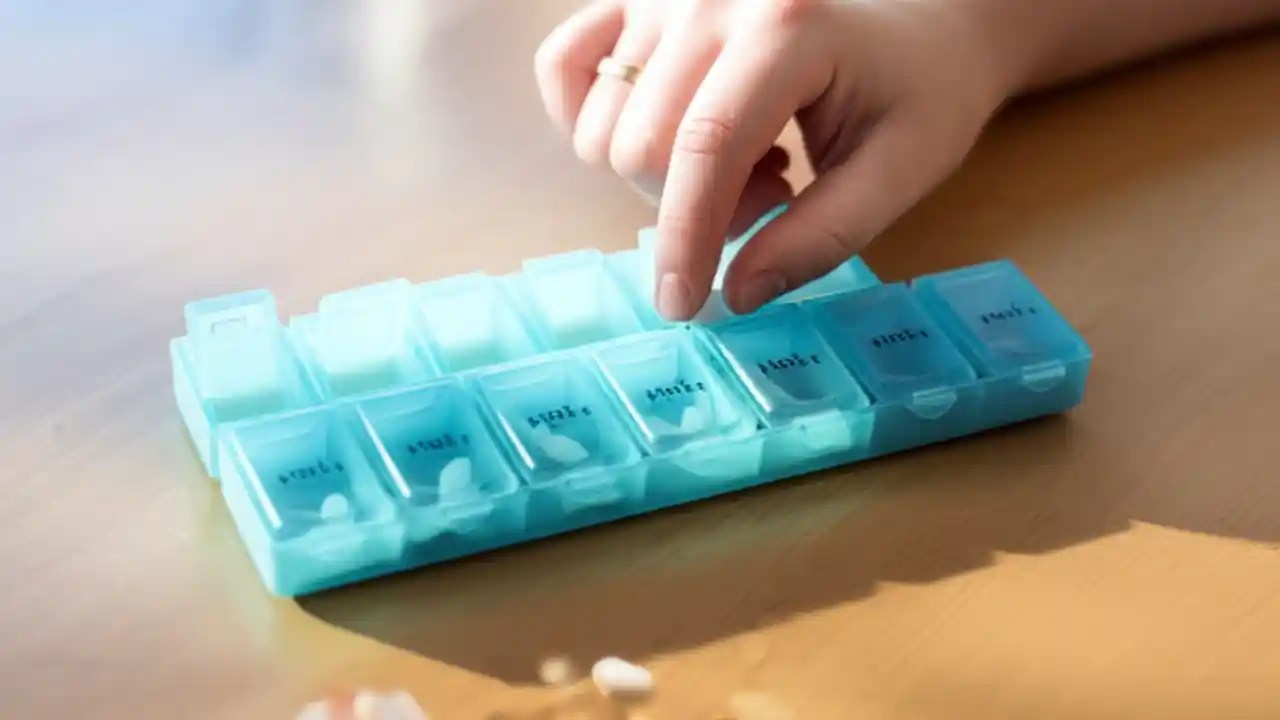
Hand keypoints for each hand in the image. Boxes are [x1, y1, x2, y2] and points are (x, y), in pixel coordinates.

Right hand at [535, 0, 1012, 319]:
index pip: (705, 147)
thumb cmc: (919, 92)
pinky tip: (671, 132)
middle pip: (641, 147)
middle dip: (692, 207)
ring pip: (603, 128)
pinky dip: (595, 124)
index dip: (685, 239)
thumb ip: (821, 238)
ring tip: (746, 153)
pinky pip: (564, 70)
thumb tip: (737, 296)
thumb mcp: (900, 172)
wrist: (922, 21)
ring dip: (662, 174)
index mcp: (786, 25)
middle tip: (771, 192)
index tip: (682, 306)